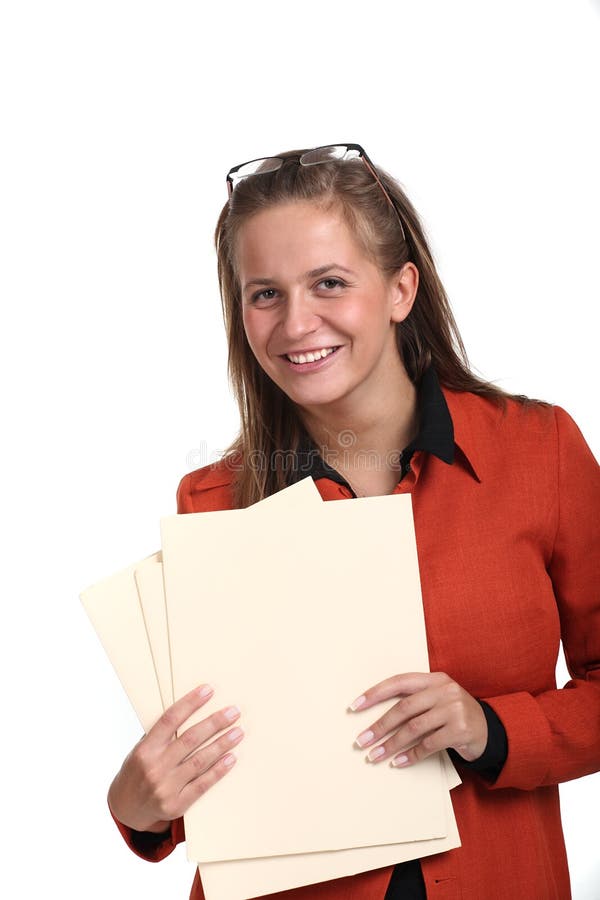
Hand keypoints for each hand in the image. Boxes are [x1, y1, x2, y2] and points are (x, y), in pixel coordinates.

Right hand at [107, 684, 243, 832]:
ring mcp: (165, 788)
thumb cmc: (138, 772)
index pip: (170, 719)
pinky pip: (202, 784)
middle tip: (234, 712)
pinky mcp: (175, 805)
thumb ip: (161, 735)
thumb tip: (190, 710)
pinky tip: (231, 758)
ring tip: (238, 732)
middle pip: (190, 739)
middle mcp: (154, 767)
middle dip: (215, 723)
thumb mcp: (140, 750)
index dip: (190, 703)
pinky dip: (218, 770)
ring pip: (200, 760)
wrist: (126, 809)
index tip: (208, 690)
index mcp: (145, 749)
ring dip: (222, 744)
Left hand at [349, 672, 487, 767]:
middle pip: (404, 707)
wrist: (490, 730)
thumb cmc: (454, 715)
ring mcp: (454, 709)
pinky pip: (428, 745)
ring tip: (375, 756)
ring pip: (414, 728)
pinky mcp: (461, 730)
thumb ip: (415, 701)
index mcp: (435, 679)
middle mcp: (445, 690)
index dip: (376, 693)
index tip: (355, 706)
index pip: (399, 682)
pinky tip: (398, 763)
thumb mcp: (438, 699)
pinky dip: (411, 755)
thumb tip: (377, 718)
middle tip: (361, 740)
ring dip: (391, 744)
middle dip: (379, 725)